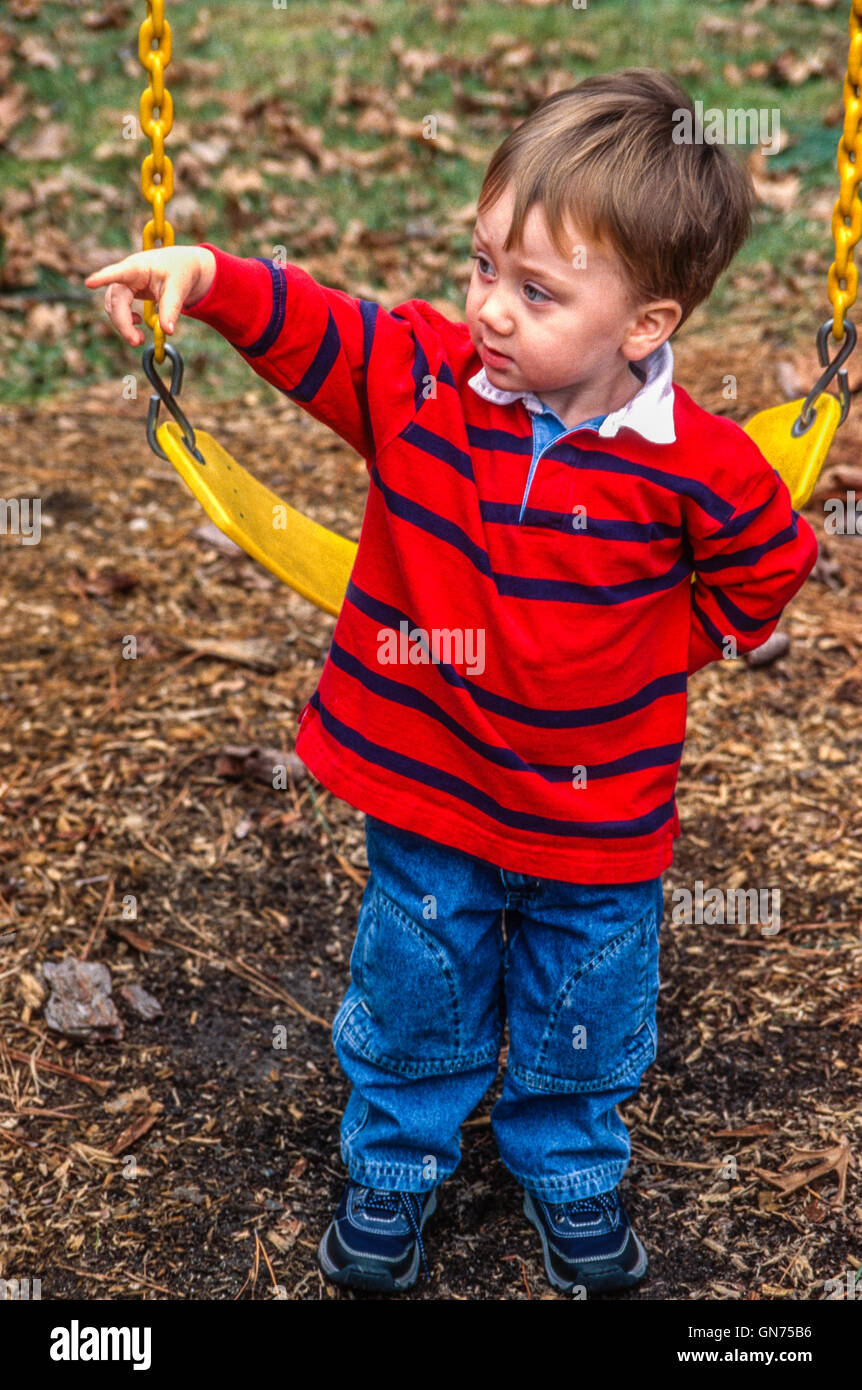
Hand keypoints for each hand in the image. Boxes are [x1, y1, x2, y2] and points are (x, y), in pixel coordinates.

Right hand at [84, 246, 215, 346]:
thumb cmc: (180, 271)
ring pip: (114, 306)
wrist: (184, 266)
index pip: (118, 272)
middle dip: (122, 322)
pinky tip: (137, 324)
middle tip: (137, 342)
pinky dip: (125, 321)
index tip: (89, 283)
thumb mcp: (179, 288)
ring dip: (123, 325)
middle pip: (115, 300)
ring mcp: (125, 283)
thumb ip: (171, 308)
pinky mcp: (127, 292)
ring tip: (139, 339)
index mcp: (138, 267)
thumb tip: (167, 331)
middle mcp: (126, 274)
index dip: (103, 278)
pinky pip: (118, 308)